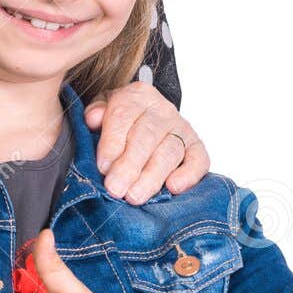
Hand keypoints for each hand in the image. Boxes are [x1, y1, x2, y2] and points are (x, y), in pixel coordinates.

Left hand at [83, 82, 208, 202]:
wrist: (145, 115)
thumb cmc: (120, 118)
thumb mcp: (103, 107)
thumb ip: (96, 111)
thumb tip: (93, 119)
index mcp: (136, 96)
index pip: (123, 116)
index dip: (112, 143)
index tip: (103, 167)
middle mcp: (162, 110)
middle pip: (146, 137)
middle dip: (129, 166)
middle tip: (116, 189)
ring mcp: (182, 128)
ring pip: (169, 152)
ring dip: (152, 177)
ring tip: (135, 196)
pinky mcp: (196, 147)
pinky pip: (199, 160)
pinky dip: (189, 175)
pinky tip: (174, 188)